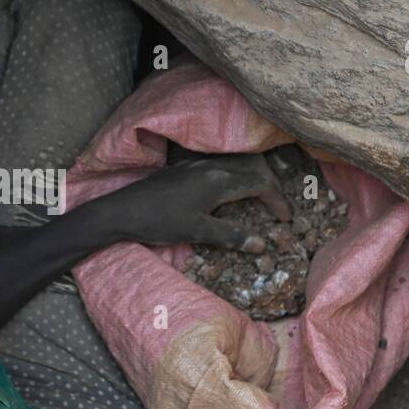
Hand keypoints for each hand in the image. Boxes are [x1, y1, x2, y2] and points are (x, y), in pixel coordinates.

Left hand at [90, 153, 290, 250]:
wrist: (121, 210)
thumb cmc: (159, 222)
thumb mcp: (198, 232)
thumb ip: (231, 235)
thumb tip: (261, 244)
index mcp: (218, 180)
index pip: (260, 184)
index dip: (278, 200)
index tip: (286, 219)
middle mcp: (211, 166)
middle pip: (253, 167)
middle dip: (270, 185)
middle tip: (277, 207)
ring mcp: (197, 165)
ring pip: (237, 164)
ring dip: (254, 178)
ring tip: (260, 198)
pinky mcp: (185, 169)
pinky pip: (221, 166)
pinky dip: (236, 177)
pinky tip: (231, 193)